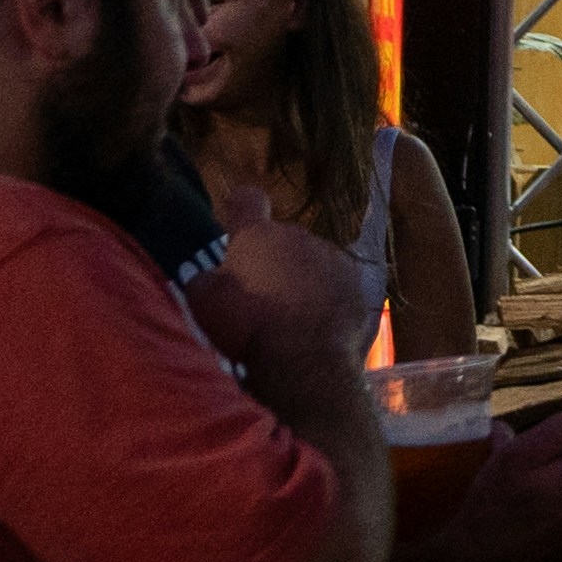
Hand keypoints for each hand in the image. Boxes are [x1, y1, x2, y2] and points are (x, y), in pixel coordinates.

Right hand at [183, 224, 379, 396]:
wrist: (306, 362)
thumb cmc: (248, 328)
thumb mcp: (205, 304)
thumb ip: (205, 279)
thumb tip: (209, 275)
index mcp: (259, 235)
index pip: (247, 200)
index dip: (240, 207)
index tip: (235, 215)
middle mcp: (300, 236)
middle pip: (281, 238)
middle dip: (271, 258)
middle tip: (258, 293)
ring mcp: (334, 257)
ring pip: (311, 260)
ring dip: (300, 277)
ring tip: (288, 314)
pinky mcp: (356, 283)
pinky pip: (335, 282)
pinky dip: (325, 296)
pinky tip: (315, 323)